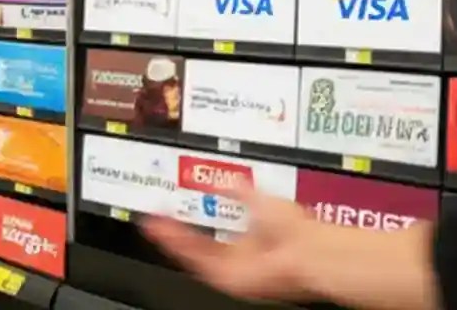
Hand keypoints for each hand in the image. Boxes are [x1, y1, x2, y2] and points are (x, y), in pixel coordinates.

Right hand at [141, 182, 320, 302]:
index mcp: (248, 241)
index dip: (193, 219)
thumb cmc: (295, 228)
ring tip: (152, 223)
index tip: (174, 207)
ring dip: (171, 239)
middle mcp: (238, 256)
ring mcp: (232, 268)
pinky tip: (166, 232)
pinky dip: (179, 247)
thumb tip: (223, 178)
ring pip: (193, 254)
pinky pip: (197, 262)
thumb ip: (238, 191)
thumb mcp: (260, 198)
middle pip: (198, 244)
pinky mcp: (227, 278)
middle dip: (175, 231)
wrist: (305, 250)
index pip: (213, 232)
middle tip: (154, 217)